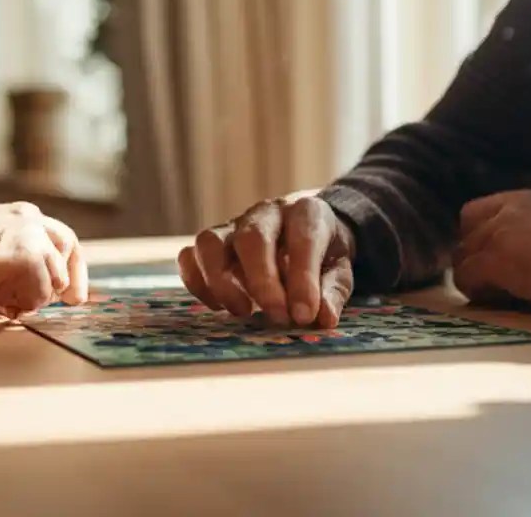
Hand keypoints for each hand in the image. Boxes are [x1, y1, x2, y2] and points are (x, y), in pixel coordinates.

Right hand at [0, 202, 87, 331]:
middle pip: (68, 247)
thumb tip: (48, 289)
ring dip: (35, 297)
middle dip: (72, 278)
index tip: (72, 288)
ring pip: (56, 278)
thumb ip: (18, 263)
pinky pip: (43, 294)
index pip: (59, 236)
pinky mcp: (30, 254)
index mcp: (17, 214)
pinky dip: (25, 305)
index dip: (70, 264)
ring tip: (2, 300)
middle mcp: (28, 216)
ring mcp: (31, 233)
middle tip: (74, 302)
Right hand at [180, 195, 357, 327]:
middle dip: (262, 282)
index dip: (302, 280)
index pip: (302, 239)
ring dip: (221, 281)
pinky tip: (219, 305)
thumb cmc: (323, 252)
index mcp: (305, 213)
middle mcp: (265, 213)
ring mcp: (233, 225)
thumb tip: (321, 317)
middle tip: (276, 316)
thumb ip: (332, 291)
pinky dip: (197, 283)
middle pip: (251, 238)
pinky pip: (189, 256)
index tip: (304, 315)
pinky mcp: (212, 242)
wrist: (304, 228)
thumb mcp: (341, 268)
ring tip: (242, 311)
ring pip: (209, 242)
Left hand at [454, 190, 530, 314]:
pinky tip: (504, 298)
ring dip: (478, 279)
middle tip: (497, 280)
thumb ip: (518, 229)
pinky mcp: (492, 260)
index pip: (471, 215)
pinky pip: (465, 279)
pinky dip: (480, 292)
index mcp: (516, 200)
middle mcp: (500, 211)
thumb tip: (493, 251)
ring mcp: (493, 234)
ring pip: (461, 261)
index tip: (491, 259)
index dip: (477, 241)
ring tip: (505, 290)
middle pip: (463, 240)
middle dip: (476, 262)